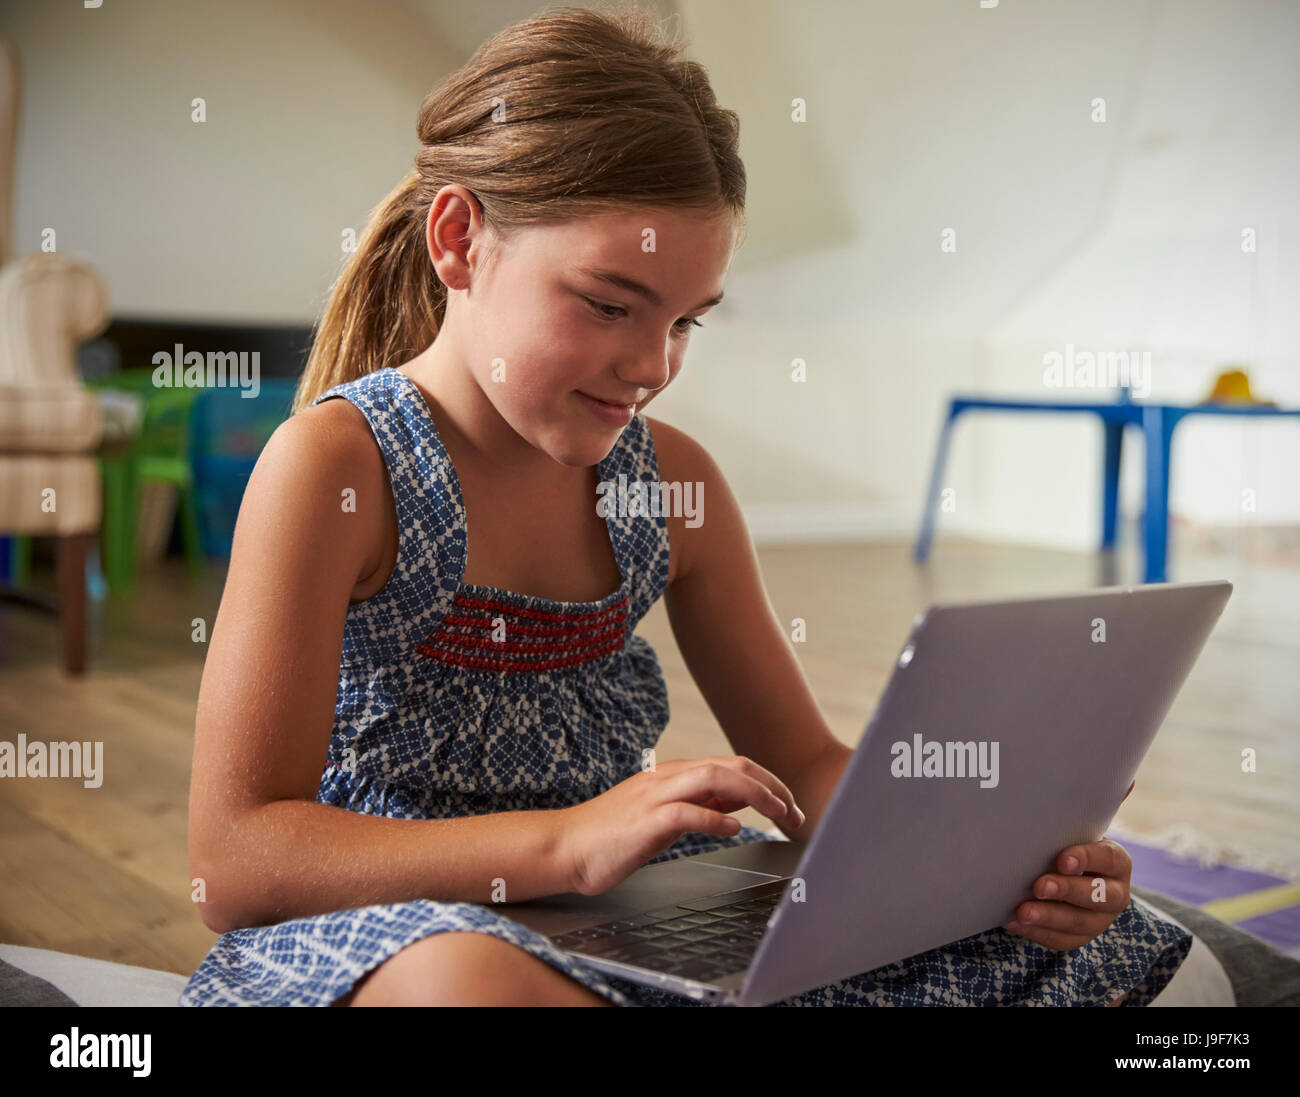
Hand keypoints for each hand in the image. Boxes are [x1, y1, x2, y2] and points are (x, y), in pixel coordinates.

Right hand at [556, 756, 804, 895]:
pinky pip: (687, 812)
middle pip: (732, 765)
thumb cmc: (613, 835)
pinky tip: (734, 829)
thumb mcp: (663, 813)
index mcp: (673, 774)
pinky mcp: (645, 821)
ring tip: (778, 814)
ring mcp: (655, 796)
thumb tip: (735, 803)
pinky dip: (715, 817)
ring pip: (715, 778)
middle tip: (795, 812)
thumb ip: (696, 802)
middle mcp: (668, 777)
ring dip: (755, 795)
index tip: (789, 806)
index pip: (732, 764)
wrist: (565, 845)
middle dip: (772, 786)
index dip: (767, 781)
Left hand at [1003, 780, 1135, 949]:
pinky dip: (1036, 933)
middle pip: (1096, 896)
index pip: (1107, 859)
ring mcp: (1098, 920)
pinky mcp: (1078, 938)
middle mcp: (1114, 894)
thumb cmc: (1067, 842)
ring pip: (1078, 924)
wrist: (1064, 874)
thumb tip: (1126, 779)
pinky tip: (1012, 921)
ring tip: (1021, 910)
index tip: (1061, 858)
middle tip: (1038, 885)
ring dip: (1048, 917)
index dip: (1086, 858)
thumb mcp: (1077, 824)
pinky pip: (1060, 941)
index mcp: (1116, 862)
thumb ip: (1093, 803)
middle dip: (1066, 891)